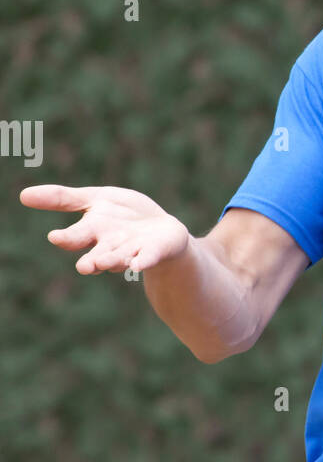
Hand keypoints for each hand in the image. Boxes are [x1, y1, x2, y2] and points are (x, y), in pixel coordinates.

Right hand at [20, 184, 189, 274]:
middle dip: (91, 262)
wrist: (161, 229)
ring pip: (119, 260)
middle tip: (85, 266)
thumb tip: (22, 195)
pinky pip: (146, 259)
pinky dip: (141, 261)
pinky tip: (137, 265)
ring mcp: (131, 251)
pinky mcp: (153, 253)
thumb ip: (62, 198)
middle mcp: (109, 246)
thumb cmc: (123, 215)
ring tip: (105, 264)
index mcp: (93, 232)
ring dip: (113, 262)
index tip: (56, 237)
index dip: (66, 238)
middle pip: (97, 256)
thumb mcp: (94, 199)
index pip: (75, 237)